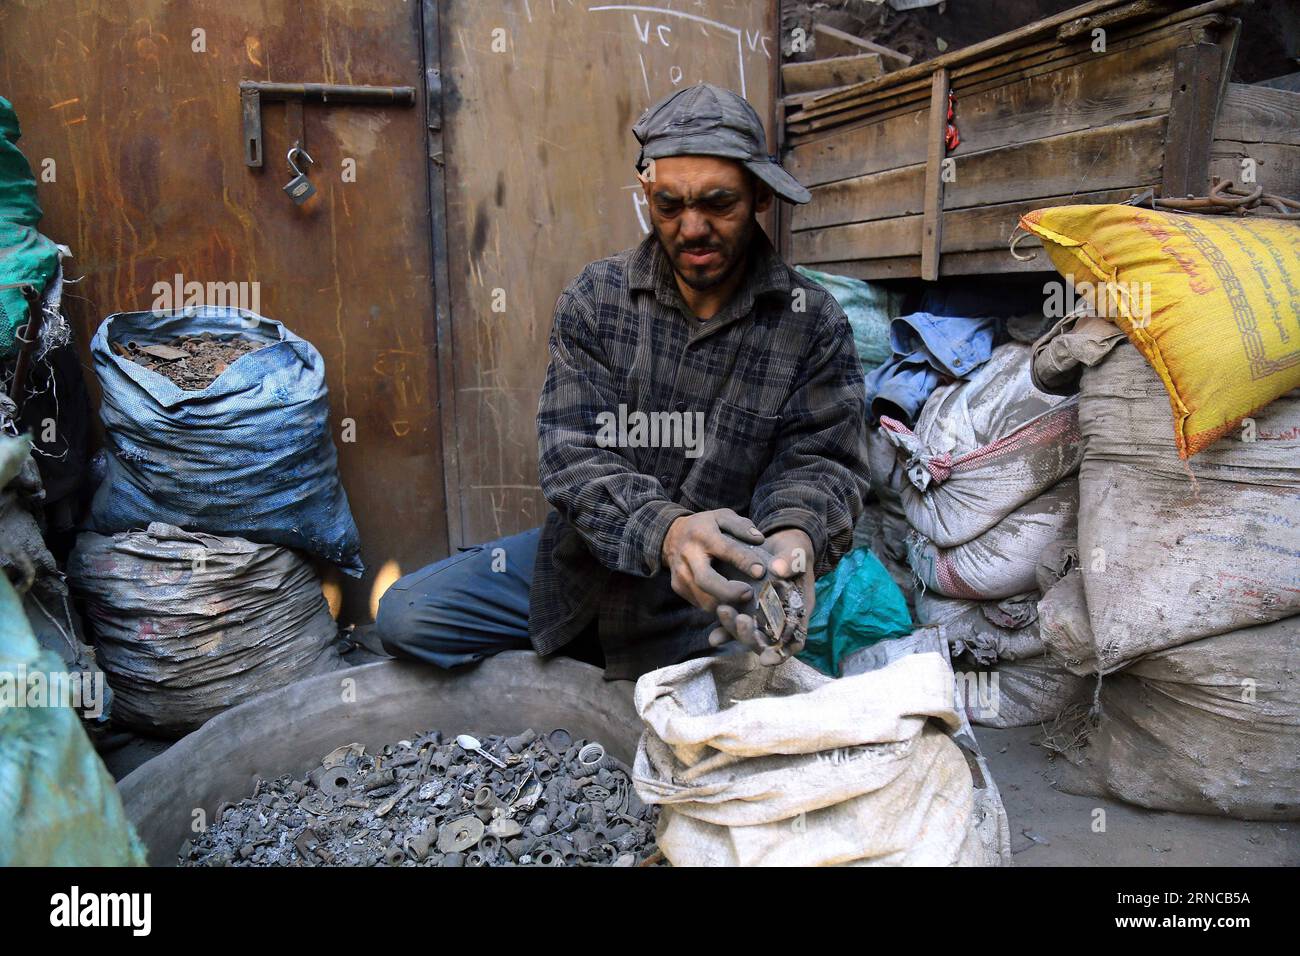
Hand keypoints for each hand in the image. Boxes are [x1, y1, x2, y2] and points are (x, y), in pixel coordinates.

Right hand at [661, 509, 768, 612]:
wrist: (671, 536)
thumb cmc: (704, 526)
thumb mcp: (722, 517)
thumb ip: (741, 526)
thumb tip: (760, 539)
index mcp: (703, 535)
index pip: (725, 549)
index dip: (744, 561)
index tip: (760, 571)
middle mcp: (688, 555)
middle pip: (706, 580)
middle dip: (730, 591)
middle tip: (749, 593)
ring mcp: (680, 573)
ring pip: (703, 598)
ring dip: (725, 603)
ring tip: (743, 601)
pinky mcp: (678, 587)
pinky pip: (700, 603)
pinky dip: (717, 606)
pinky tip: (731, 602)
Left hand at [709, 527, 814, 665]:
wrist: (778, 546)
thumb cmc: (794, 554)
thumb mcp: (797, 555)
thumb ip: (791, 562)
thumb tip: (778, 569)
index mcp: (797, 612)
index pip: (793, 640)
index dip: (781, 652)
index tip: (766, 658)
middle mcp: (778, 620)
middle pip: (765, 641)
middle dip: (751, 637)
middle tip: (740, 621)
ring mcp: (760, 617)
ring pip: (748, 633)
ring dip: (734, 630)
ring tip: (723, 611)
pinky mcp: (745, 610)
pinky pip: (734, 625)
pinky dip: (724, 631)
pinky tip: (713, 637)